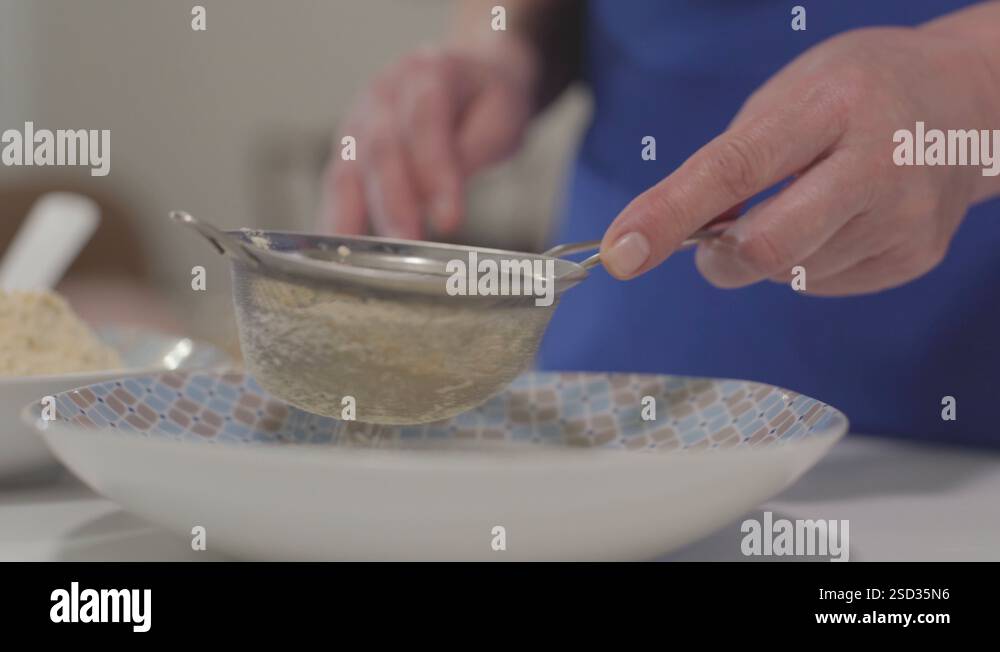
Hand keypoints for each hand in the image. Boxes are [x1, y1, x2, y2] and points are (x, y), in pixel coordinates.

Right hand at [319, 44, 536, 238]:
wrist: (467, 72)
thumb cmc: (486, 99)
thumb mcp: (501, 118)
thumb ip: (473, 153)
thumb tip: (441, 200)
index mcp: (429, 73)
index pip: (426, 122)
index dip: (435, 173)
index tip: (449, 221)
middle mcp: (384, 92)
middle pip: (381, 149)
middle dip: (394, 204)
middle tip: (409, 245)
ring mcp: (359, 118)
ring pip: (348, 169)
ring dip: (352, 218)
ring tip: (360, 262)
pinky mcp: (348, 146)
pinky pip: (336, 185)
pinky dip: (334, 219)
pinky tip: (336, 253)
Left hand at [600, 26, 999, 294]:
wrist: (969, 102)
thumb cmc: (856, 93)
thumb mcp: (787, 98)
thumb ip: (727, 162)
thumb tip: (668, 234)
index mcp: (834, 105)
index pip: (734, 169)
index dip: (668, 215)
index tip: (620, 253)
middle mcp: (879, 164)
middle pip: (766, 249)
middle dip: (718, 259)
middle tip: (716, 242)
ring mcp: (905, 218)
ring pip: (789, 276)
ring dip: (767, 256)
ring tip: (806, 203)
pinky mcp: (916, 257)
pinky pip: (822, 286)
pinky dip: (805, 264)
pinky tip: (837, 222)